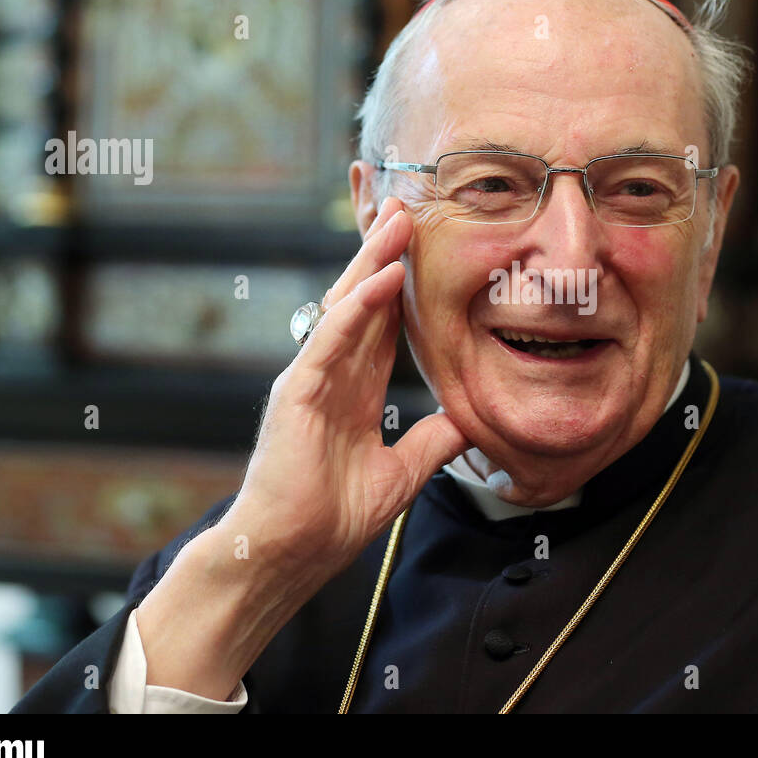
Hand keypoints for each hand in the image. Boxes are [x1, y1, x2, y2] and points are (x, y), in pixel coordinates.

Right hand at [223, 196, 468, 580]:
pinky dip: (359, 307)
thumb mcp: (401, 475)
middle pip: (364, 300)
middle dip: (385, 253)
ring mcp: (311, 378)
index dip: (401, 283)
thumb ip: (430, 444)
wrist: (292, 553)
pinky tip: (384, 276)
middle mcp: (331, 374)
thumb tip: (464, 424)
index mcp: (353, 389)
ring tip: (398, 218)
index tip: (420, 242)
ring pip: (347, 306)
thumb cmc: (333, 518)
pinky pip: (333, 339)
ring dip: (374, 261)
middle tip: (406, 204)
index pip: (382, 323)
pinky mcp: (297, 391)